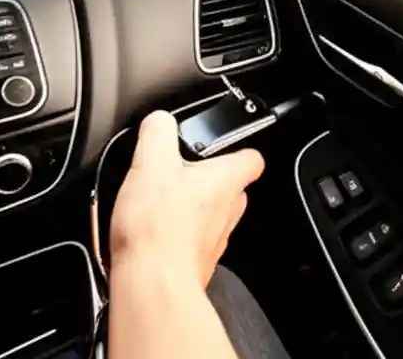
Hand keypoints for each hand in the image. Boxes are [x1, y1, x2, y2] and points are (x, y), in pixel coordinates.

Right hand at [110, 110, 264, 289]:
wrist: (152, 283)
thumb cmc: (159, 227)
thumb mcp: (151, 162)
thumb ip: (159, 131)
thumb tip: (160, 119)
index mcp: (226, 181)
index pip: (251, 158)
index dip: (240, 148)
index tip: (225, 145)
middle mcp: (228, 212)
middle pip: (230, 188)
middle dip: (208, 179)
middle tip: (180, 173)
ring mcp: (214, 240)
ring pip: (211, 216)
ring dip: (192, 208)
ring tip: (161, 203)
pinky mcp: (195, 262)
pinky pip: (191, 241)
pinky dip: (177, 235)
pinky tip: (152, 233)